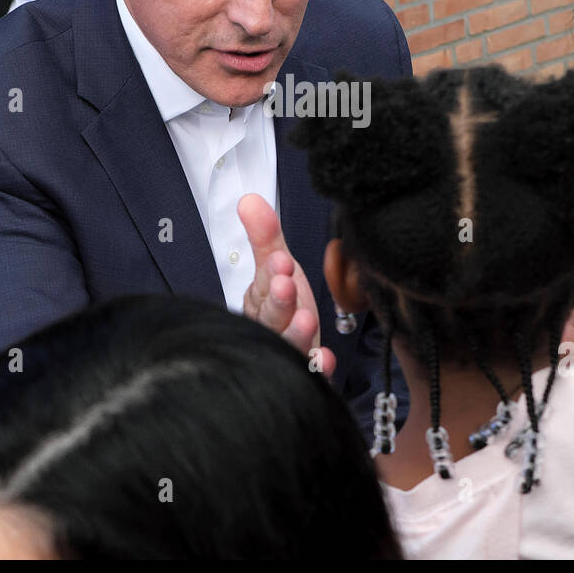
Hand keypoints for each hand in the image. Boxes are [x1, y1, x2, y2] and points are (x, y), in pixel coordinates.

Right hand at [238, 194, 335, 378]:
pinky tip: (324, 359)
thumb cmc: (282, 302)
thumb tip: (248, 200)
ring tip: (305, 319)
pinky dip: (317, 368)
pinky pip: (311, 373)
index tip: (280, 261)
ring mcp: (289, 351)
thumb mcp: (275, 265)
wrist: (290, 343)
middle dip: (278, 302)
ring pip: (289, 345)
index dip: (270, 275)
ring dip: (295, 332)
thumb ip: (265, 235)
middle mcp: (271, 328)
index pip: (262, 288)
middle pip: (271, 317)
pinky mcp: (307, 371)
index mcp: (260, 302)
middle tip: (285, 285)